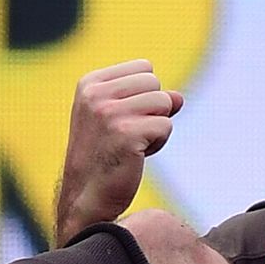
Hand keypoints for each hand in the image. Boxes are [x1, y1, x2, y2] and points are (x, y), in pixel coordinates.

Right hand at [55, 59, 182, 243]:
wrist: (86, 196)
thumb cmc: (104, 155)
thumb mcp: (119, 118)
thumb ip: (148, 99)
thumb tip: (178, 97)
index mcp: (90, 83)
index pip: (144, 68)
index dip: (144, 95)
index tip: (123, 119)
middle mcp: (96, 94)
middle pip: (155, 83)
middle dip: (153, 110)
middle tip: (129, 134)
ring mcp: (109, 113)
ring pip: (164, 102)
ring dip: (157, 126)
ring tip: (133, 143)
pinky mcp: (126, 133)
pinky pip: (166, 126)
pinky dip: (158, 143)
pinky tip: (137, 155)